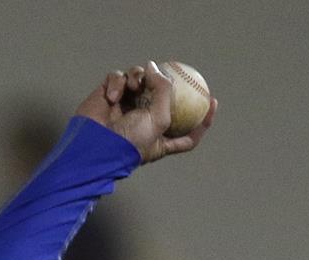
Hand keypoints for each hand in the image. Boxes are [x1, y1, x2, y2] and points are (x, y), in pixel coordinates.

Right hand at [75, 61, 216, 164]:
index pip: (188, 129)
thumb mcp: (158, 120)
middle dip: (163, 82)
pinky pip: (118, 78)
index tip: (213, 101)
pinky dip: (117, 83)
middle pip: (161, 93)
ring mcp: (126, 104)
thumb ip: (164, 92)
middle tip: (165, 72)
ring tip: (134, 86)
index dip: (203, 118)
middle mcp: (145, 119)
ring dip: (138, 77)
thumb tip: (155, 67)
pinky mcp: (109, 94)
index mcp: (162, 136)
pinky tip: (113, 96)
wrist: (94, 143)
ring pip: (139, 78)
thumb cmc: (130, 140)